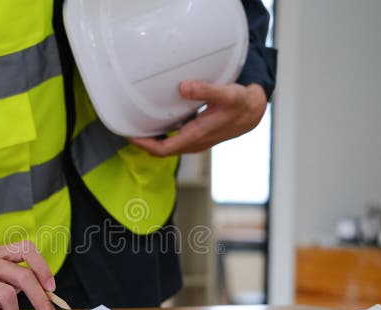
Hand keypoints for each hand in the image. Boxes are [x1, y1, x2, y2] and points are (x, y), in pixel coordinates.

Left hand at [129, 81, 267, 156]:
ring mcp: (195, 141)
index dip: (143, 144)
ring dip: (152, 139)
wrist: (254, 111)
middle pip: (161, 150)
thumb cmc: (241, 103)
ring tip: (136, 124)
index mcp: (196, 136)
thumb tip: (184, 87)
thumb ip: (205, 91)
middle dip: (143, 142)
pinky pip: (174, 139)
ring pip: (167, 145)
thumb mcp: (226, 94)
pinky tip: (157, 120)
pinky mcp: (197, 135)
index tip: (128, 134)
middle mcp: (193, 143)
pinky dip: (162, 133)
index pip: (162, 149)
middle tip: (125, 127)